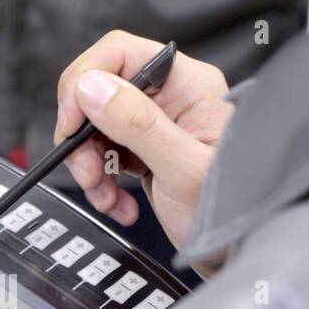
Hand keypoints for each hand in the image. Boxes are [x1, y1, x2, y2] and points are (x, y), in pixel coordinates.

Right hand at [55, 31, 232, 251]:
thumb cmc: (231, 212)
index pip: (120, 54)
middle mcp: (171, 98)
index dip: (85, 82)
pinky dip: (101, 183)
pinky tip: (119, 204)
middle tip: (87, 170)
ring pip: (96, 128)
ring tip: (105, 196)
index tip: (71, 122)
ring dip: (89, 165)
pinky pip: (105, 156)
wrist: (237, 254)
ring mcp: (156, 127)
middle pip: (100, 93)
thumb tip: (92, 87)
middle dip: (83, 135)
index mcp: (188, 85)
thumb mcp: (182, 169)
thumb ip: (138, 124)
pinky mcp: (146, 153)